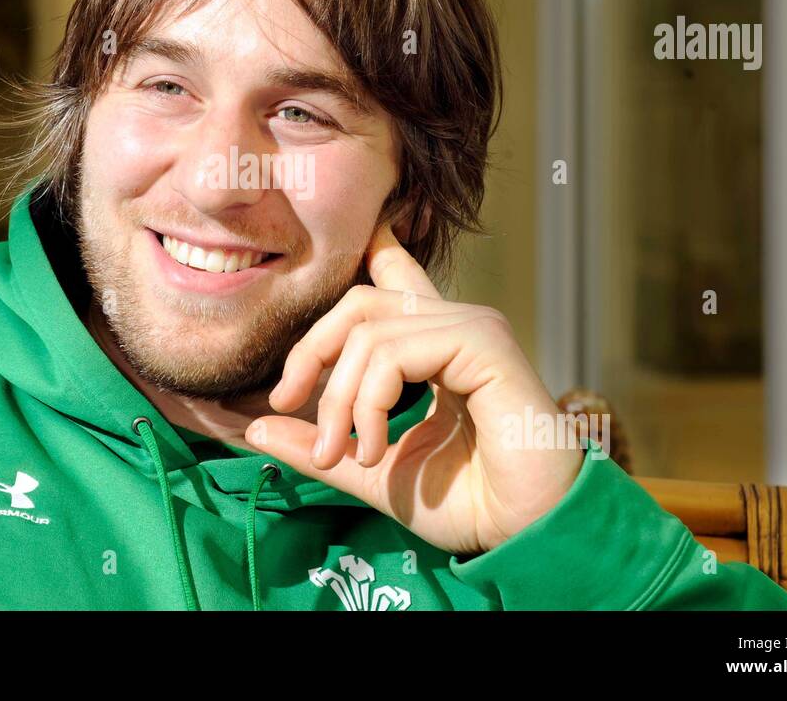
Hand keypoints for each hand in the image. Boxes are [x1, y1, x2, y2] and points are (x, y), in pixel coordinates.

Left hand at [244, 224, 584, 556]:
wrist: (530, 532)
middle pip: (357, 302)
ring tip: (343, 454)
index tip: (336, 259)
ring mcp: (471, 328)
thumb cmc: (468, 501)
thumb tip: (256, 428)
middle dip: (311, 354)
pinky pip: (396, 351)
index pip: (393, 275)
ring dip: (340, 399)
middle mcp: (454, 324)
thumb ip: (322, 446)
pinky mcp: (483, 343)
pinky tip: (373, 448)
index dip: (364, 254)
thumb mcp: (375, 470)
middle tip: (288, 408)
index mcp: (434, 344)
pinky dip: (368, 401)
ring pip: (368, 332)